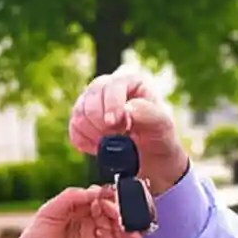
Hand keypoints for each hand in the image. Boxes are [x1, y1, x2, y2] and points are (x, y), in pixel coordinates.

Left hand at [1, 185, 141, 237]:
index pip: (98, 196)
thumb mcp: (49, 210)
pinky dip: (132, 236)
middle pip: (112, 208)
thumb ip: (72, 197)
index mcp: (77, 210)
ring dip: (125, 217)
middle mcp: (89, 223)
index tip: (109, 190)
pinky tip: (134, 230)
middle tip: (114, 204)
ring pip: (120, 223)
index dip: (105, 192)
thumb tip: (95, 191)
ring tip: (121, 216)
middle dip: (117, 203)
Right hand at [69, 67, 189, 195]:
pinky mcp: (82, 118)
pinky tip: (100, 146)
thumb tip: (128, 108)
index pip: (114, 84)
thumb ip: (149, 114)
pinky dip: (85, 141)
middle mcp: (110, 85)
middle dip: (102, 122)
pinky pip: (74, 127)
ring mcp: (93, 101)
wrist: (150, 157)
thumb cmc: (159, 136)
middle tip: (117, 137)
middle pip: (92, 96)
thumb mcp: (163, 126)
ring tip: (112, 142)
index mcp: (132, 80)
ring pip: (80, 112)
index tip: (114, 124)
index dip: (112, 104)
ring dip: (94, 133)